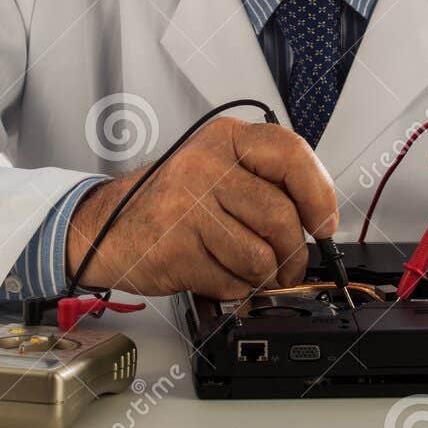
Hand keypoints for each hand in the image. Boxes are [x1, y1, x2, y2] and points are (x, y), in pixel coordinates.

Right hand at [65, 117, 338, 299]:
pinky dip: (234, 289)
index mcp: (224, 139)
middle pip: (282, 216)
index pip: (292, 154)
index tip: (324, 223)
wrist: (102, 227)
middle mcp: (205, 165)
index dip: (319, 194)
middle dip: (293, 253)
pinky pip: (233, 281)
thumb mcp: (216, 169)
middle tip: (288, 265)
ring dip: (263, 276)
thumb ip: (263, 182)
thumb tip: (320, 218)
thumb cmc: (169, 202)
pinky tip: (216, 273)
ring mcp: (188, 207)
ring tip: (248, 271)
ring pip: (261, 255)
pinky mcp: (176, 249)